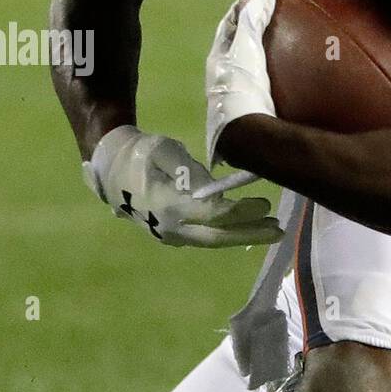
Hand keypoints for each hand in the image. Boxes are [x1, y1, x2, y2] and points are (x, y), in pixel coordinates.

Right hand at [83, 124, 280, 247]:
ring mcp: (172, 235)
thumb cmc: (139, 154)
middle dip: (251, 233)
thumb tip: (214, 189)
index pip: (213, 215)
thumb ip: (189, 170)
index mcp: (167, 206)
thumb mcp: (163, 150)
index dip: (241, 212)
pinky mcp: (175, 234)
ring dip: (244, 235)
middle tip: (279, 230)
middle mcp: (171, 227)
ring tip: (272, 229)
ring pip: (214, 240)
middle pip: (218, 236)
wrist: (111, 170)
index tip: (264, 205)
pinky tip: (249, 227)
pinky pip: (207, 236)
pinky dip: (230, 232)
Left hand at [205, 0, 276, 166]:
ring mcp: (233, 97)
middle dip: (247, 35)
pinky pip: (259, 87)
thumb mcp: (245, 48)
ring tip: (282, 49)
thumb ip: (253, 21)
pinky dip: (270, 78)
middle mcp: (220, 78)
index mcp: (216, 60)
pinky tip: (286, 80)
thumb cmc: (241, 86)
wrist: (246, 132)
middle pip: (233, 49)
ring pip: (245, 70)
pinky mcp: (248, 113)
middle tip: (269, 22)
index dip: (237, 12)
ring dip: (258, 59)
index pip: (226, 28)